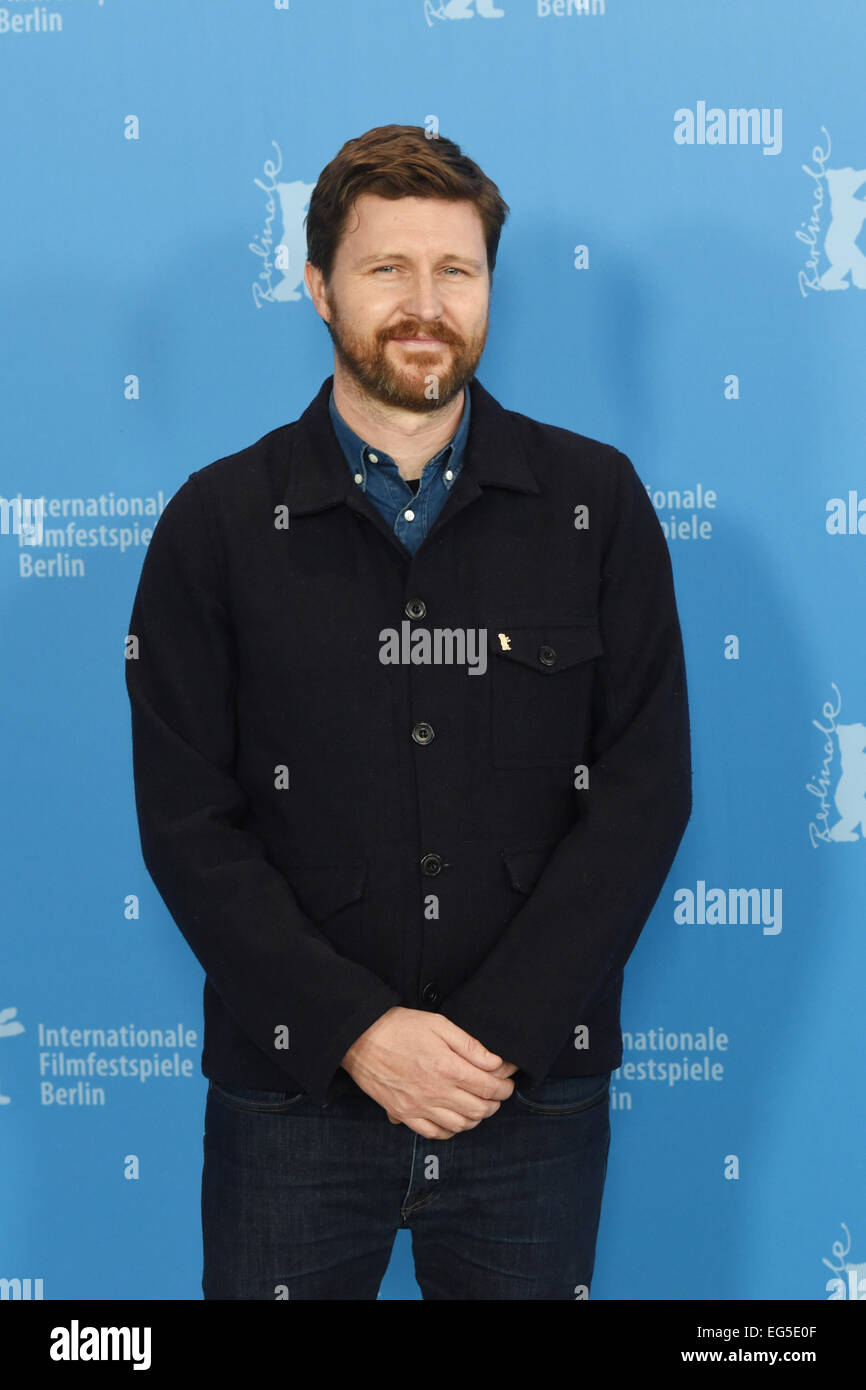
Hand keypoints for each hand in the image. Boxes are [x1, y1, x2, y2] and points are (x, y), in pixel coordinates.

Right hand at [342, 1006, 516, 1139]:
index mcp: (447, 1068)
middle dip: (494, 1104)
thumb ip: (469, 1045)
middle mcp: (435, 1093)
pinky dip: (451, 1130)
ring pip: (460, 1125)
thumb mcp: (439, 1024)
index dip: (504, 1089)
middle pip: (478, 1110)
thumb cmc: (400, 1027)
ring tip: (478, 1105)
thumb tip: (496, 1063)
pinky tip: (454, 1119)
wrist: (360, 1039)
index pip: (488, 1088)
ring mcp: (418, 1107)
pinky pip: (434, 1134)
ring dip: (475, 1118)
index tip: (507, 1085)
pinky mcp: (404, 1114)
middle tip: (496, 1095)